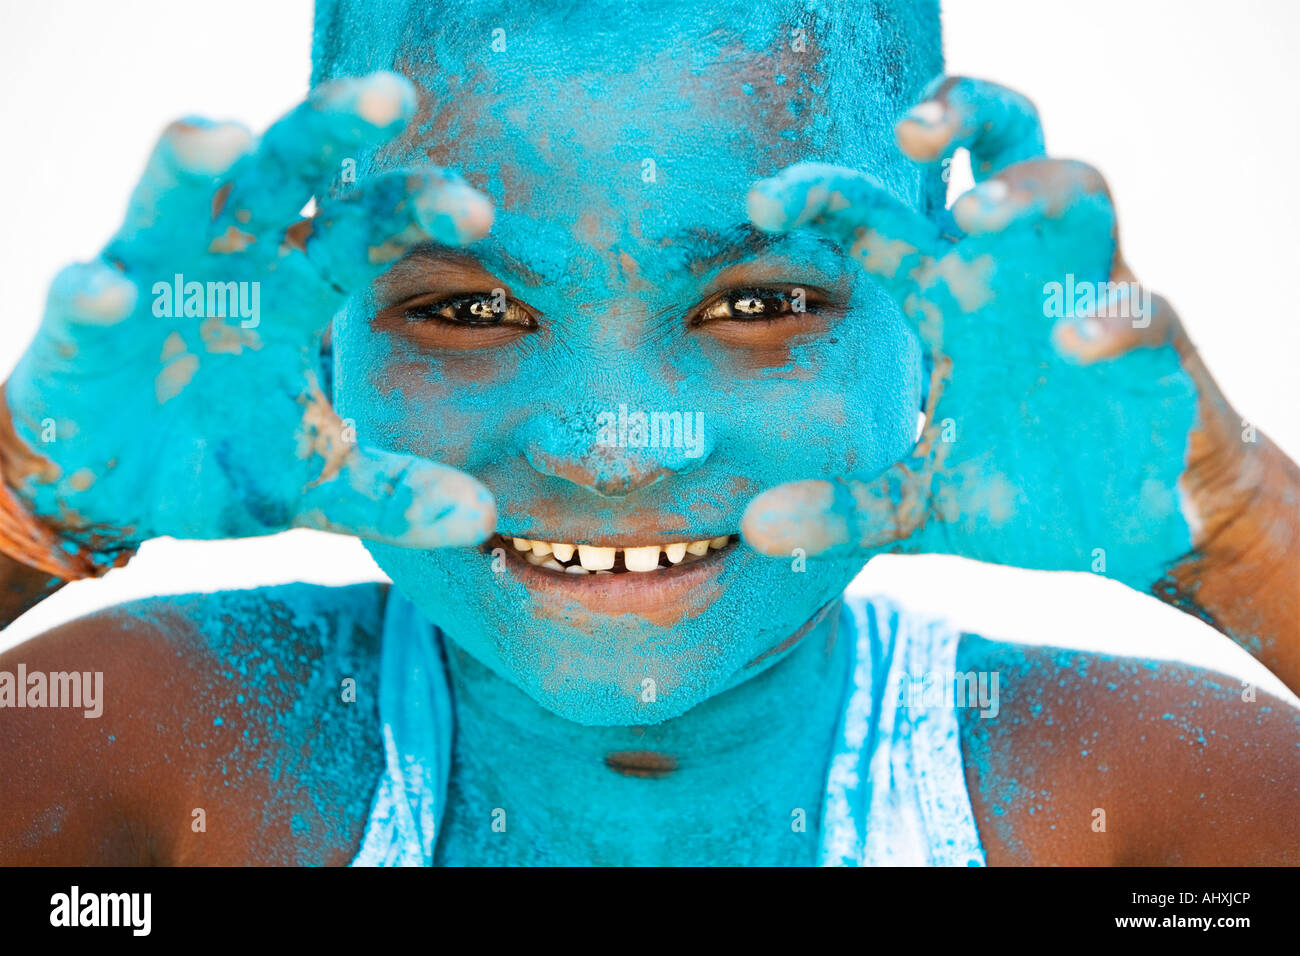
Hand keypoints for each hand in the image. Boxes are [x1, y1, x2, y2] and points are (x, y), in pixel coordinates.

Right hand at [2, 72, 496, 563]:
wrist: (117, 489)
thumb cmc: (224, 458)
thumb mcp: (317, 483)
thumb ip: (391, 493)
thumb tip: (481, 518)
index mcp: (301, 289)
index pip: (368, 229)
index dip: (417, 210)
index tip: (479, 211)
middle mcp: (234, 262)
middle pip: (283, 174)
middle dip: (328, 130)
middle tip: (385, 93)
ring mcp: (153, 281)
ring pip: (173, 202)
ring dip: (191, 168)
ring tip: (221, 137)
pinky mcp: (80, 327)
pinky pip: (81, 299)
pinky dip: (91, 293)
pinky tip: (105, 291)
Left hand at [740, 76, 1254, 588]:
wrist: (1140, 527)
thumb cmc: (1028, 487)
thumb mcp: (923, 505)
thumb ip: (848, 507)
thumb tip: (755, 527)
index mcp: (949, 297)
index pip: (882, 220)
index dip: (825, 196)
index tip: (761, 204)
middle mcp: (1014, 278)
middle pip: (1000, 145)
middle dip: (962, 111)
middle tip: (908, 132)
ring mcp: (1090, 299)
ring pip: (1079, 192)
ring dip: (1029, 192)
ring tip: (972, 217)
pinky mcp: (1159, 351)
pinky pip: (1145, 310)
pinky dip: (1112, 320)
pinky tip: (1071, 342)